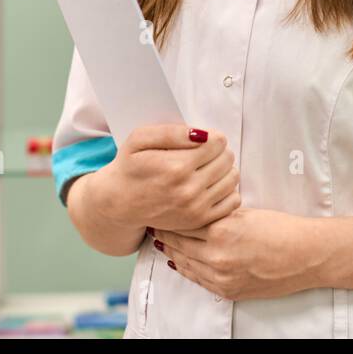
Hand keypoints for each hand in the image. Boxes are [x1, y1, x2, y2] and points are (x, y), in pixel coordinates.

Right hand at [91, 125, 240, 231]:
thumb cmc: (130, 167)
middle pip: (227, 159)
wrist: (120, 203)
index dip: (212, 137)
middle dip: (219, 151)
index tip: (202, 140)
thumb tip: (203, 134)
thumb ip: (171, 132)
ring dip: (224, 169)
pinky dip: (227, 189)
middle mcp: (189, 190)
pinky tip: (211, 184)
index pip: (218, 142)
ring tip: (208, 167)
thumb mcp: (140, 139)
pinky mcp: (200, 220)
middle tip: (204, 153)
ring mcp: (196, 208)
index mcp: (176, 167)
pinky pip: (233, 200)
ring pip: (232, 178)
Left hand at [153, 208, 321, 301]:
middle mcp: (218, 256)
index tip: (160, 210)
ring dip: (172, 252)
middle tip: (154, 224)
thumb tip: (194, 212)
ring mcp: (222, 277)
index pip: (184, 223)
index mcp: (222, 230)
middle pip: (179, 244)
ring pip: (185, 264)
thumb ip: (217, 215)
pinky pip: (198, 280)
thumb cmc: (282, 229)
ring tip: (161, 242)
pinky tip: (177, 262)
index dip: (170, 217)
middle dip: (165, 234)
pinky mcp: (228, 291)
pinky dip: (186, 269)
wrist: (305, 256)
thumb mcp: (245, 213)